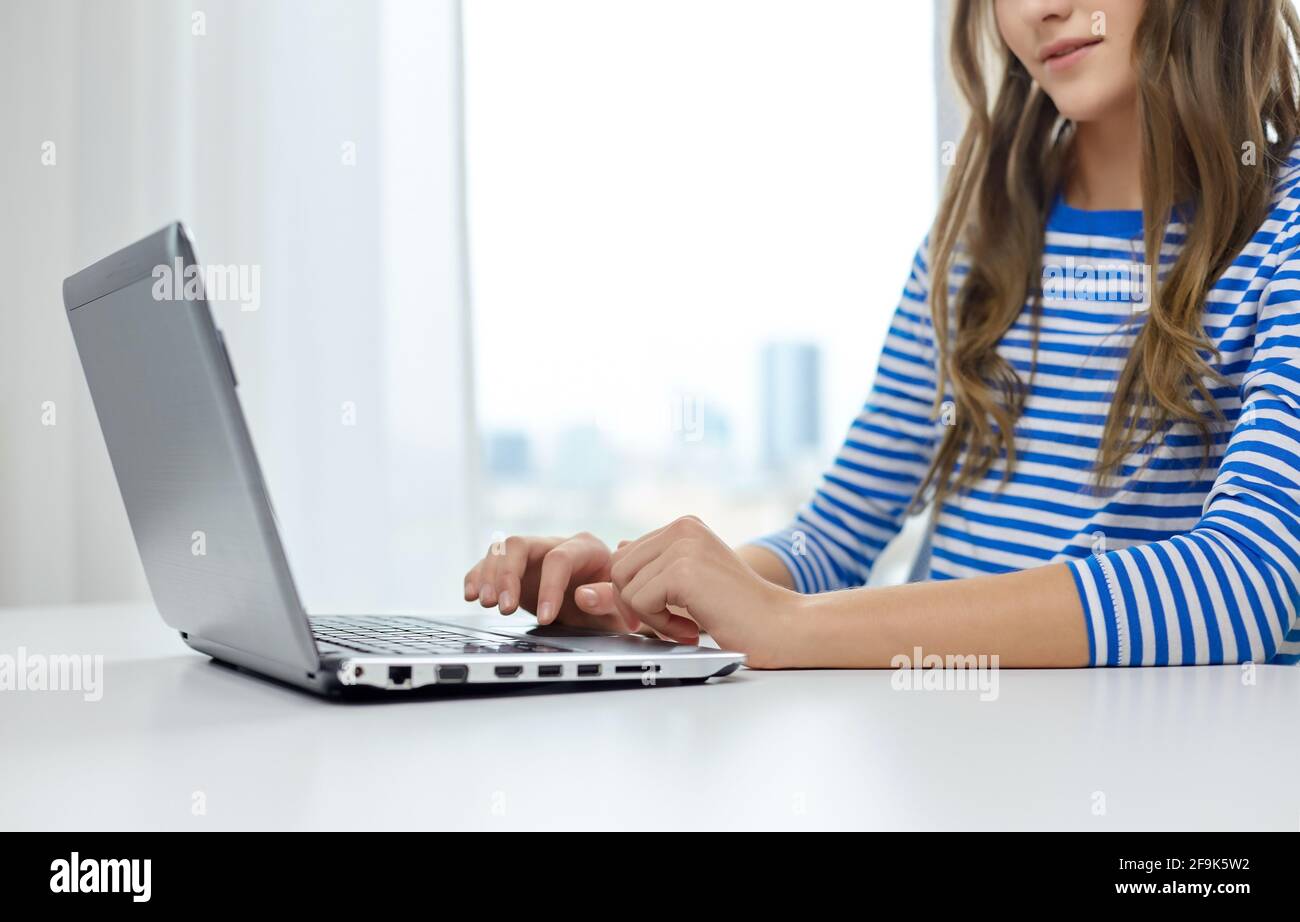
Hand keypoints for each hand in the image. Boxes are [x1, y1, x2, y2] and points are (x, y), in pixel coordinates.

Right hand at [462, 532, 636, 630]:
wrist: (604, 607)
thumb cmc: (615, 605)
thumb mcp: (620, 607)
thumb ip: (606, 600)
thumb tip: (582, 595)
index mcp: (587, 547)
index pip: (559, 559)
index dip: (550, 588)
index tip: (546, 618)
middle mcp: (555, 544)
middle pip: (521, 545)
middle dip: (508, 576)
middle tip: (504, 608)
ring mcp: (533, 554)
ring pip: (502, 551)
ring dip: (489, 577)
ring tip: (486, 603)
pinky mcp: (516, 568)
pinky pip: (489, 564)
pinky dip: (476, 577)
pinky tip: (470, 594)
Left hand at [607, 515, 790, 666]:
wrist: (778, 626)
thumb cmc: (738, 610)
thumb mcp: (691, 580)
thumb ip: (657, 563)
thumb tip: (618, 547)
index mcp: (684, 526)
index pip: (624, 555)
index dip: (634, 592)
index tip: (662, 613)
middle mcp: (682, 528)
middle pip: (617, 568)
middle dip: (635, 605)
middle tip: (671, 623)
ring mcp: (683, 546)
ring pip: (625, 587)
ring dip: (650, 617)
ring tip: (685, 625)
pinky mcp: (683, 570)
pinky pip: (639, 602)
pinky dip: (660, 625)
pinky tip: (691, 629)